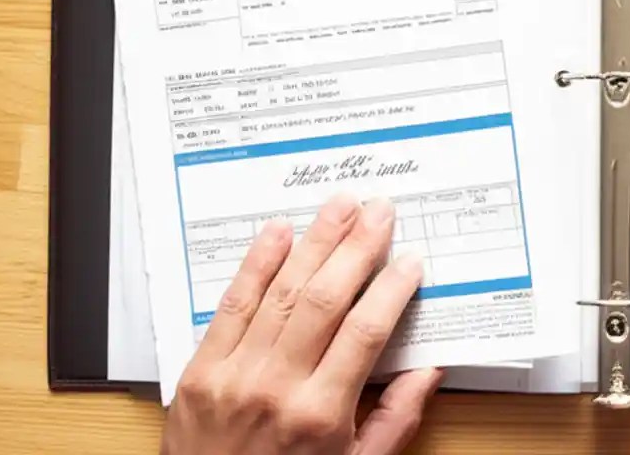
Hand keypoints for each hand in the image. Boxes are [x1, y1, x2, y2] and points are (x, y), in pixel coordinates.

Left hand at [161, 194, 442, 454]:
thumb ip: (395, 421)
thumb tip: (429, 371)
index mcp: (320, 415)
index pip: (365, 332)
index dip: (391, 290)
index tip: (411, 262)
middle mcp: (276, 388)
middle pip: (325, 300)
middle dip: (357, 248)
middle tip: (379, 212)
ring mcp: (234, 376)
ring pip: (282, 292)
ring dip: (314, 243)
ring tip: (339, 207)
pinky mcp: (201, 371)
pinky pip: (232, 306)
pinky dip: (255, 265)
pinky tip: (277, 234)